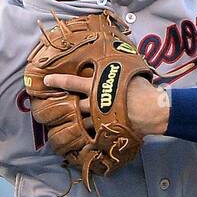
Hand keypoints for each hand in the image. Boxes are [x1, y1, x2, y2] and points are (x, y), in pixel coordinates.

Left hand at [43, 72, 169, 138]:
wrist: (150, 110)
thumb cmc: (142, 88)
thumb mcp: (129, 71)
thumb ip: (117, 69)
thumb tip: (119, 59)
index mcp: (96, 84)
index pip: (71, 82)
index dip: (57, 81)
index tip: (46, 80)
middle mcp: (92, 101)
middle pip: (72, 103)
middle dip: (61, 105)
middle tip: (50, 106)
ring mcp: (96, 117)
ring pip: (80, 120)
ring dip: (75, 121)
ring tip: (67, 123)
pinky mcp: (102, 130)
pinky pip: (91, 133)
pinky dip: (87, 133)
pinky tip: (82, 137)